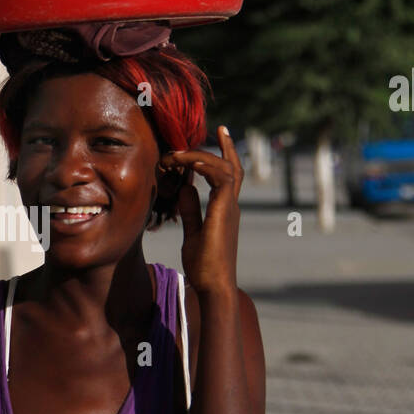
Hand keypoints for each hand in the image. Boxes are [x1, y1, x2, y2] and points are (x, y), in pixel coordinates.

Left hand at [159, 125, 242, 294]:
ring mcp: (230, 207)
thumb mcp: (193, 233)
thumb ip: (190, 210)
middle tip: (219, 128)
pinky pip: (221, 177)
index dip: (222, 156)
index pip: (227, 176)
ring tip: (179, 153)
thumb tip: (185, 189)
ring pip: (226, 167)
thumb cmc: (205, 266)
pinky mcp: (225, 210)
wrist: (214, 285)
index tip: (216, 138)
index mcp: (224, 210)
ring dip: (202, 156)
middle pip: (234, 167)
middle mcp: (231, 205)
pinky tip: (189, 163)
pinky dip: (205, 166)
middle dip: (226, 146)